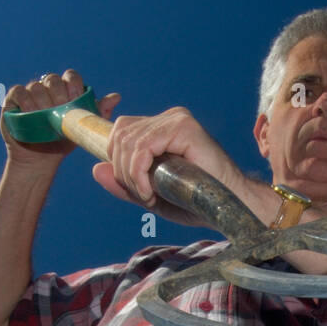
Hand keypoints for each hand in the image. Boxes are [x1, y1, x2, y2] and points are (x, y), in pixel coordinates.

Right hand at [0, 70, 120, 173]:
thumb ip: (97, 111)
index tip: (76, 97)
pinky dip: (24, 100)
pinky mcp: (13, 101)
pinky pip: (18, 92)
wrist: (42, 160)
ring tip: (46, 116)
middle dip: (59, 93)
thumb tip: (116, 97)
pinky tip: (31, 113)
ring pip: (36, 87)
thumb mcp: (82, 127)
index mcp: (65, 91)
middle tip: (61, 109)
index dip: (73, 83)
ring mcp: (30, 94)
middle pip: (53, 79)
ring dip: (42, 100)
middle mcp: (47, 89)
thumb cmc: (63, 141)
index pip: (71, 76)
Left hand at [92, 106, 246, 227]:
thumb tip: (96, 169)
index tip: (134, 187)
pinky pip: (144, 146)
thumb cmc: (197, 202)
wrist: (230, 207)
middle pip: (120, 133)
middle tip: (143, 195)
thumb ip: (125, 184)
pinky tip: (152, 190)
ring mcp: (177, 120)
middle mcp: (169, 118)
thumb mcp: (152, 195)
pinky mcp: (184, 128)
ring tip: (149, 195)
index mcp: (161, 127)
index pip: (121, 130)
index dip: (116, 159)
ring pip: (128, 140)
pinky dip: (139, 172)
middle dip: (121, 170)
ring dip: (130, 175)